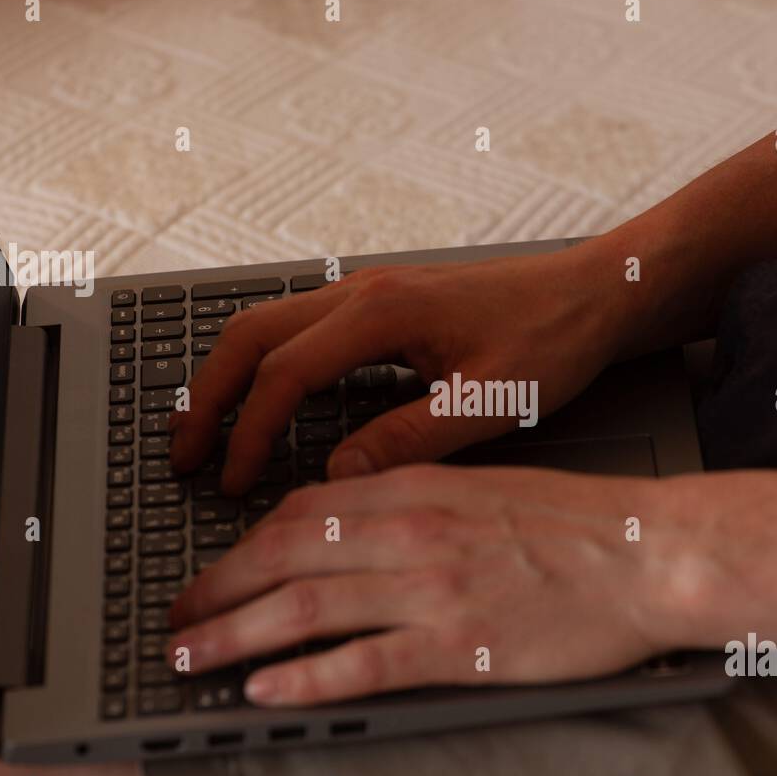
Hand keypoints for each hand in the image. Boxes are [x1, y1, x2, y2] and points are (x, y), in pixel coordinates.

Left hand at [167, 465, 703, 704]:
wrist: (647, 550)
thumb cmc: (577, 522)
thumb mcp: (485, 486)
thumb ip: (418, 502)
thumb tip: (359, 524)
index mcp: (417, 488)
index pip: (302, 511)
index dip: (244, 544)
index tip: (219, 568)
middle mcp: (410, 532)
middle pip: (284, 557)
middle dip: (217, 589)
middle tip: (179, 618)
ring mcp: (432, 589)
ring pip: (305, 608)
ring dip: (235, 634)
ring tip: (192, 658)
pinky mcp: (459, 644)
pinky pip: (362, 664)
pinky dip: (304, 680)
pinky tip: (268, 690)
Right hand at [168, 242, 634, 493]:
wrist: (593, 292)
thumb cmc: (553, 339)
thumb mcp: (489, 401)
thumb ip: (408, 439)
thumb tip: (337, 478)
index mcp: (383, 313)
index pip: (286, 375)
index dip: (251, 433)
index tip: (233, 482)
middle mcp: (364, 293)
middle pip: (251, 337)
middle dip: (207, 397)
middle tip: (183, 456)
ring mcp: (370, 293)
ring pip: (268, 327)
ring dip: (229, 378)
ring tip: (204, 433)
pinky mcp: (383, 305)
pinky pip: (300, 331)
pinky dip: (265, 368)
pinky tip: (266, 405)